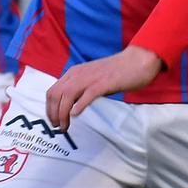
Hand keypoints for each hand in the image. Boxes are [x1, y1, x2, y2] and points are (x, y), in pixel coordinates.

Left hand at [45, 46, 162, 127]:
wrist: (137, 60)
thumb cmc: (117, 71)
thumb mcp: (92, 77)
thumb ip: (81, 88)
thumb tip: (72, 105)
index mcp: (74, 73)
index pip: (52, 91)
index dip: (49, 109)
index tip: (54, 120)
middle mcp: (78, 74)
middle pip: (55, 95)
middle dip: (53, 114)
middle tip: (58, 126)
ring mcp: (90, 78)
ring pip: (67, 96)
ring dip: (62, 114)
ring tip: (65, 126)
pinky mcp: (103, 83)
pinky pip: (86, 95)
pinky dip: (78, 106)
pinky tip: (76, 115)